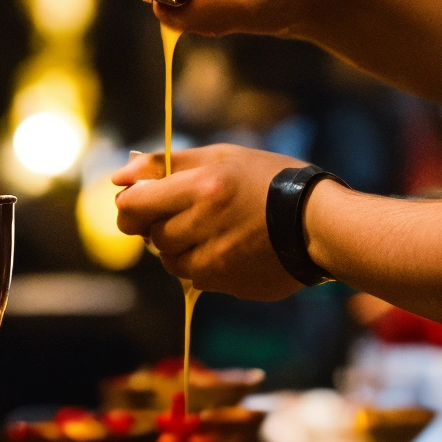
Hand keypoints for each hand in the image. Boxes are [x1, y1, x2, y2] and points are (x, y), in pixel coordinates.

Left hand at [112, 143, 303, 299]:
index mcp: (203, 188)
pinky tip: (233, 249)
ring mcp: (217, 262)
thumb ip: (168, 163)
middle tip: (189, 215)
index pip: (134, 206)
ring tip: (215, 231)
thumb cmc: (272, 179)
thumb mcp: (222, 157)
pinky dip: (205, 267)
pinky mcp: (229, 285)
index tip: (142, 203)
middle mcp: (206, 226)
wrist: (321, 224)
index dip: (131, 207)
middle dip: (162, 228)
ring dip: (182, 250)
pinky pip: (198, 280)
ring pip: (172, 263)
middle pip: (153, 238)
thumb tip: (119, 177)